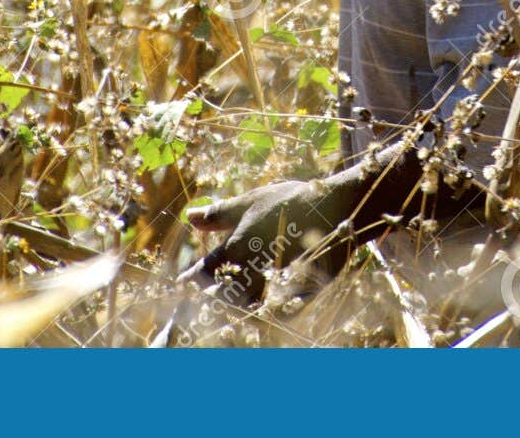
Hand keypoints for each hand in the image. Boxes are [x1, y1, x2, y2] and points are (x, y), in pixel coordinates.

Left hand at [182, 176, 354, 303]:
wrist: (335, 206)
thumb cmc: (289, 202)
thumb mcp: (250, 202)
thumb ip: (219, 215)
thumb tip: (189, 217)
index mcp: (236, 246)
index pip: (203, 272)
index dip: (192, 280)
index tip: (184, 284)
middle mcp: (252, 269)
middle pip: (221, 297)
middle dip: (212, 299)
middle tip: (208, 298)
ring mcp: (276, 284)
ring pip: (246, 309)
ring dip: (236, 310)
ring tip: (234, 307)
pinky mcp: (300, 295)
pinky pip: (276, 316)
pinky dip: (266, 318)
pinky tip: (261, 316)